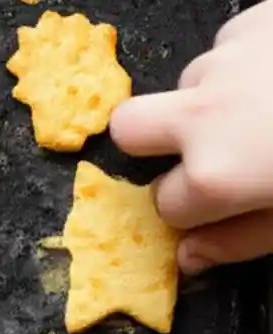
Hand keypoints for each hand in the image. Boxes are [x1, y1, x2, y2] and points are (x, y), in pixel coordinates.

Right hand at [111, 2, 272, 273]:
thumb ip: (242, 240)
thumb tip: (191, 259)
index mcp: (217, 176)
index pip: (165, 204)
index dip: (192, 209)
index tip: (219, 205)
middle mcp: (206, 114)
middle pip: (129, 129)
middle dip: (153, 143)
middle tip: (204, 153)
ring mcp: (227, 62)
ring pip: (190, 85)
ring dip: (216, 102)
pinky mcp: (254, 22)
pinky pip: (229, 47)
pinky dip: (250, 66)